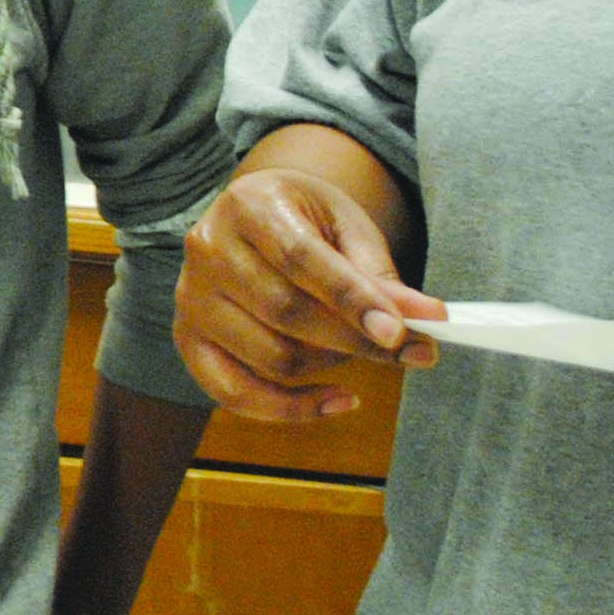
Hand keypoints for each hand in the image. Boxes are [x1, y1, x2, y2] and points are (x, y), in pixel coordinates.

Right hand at [177, 167, 443, 418]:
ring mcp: (191, 297)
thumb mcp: (347, 227)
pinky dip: (291, 409)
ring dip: (329, 365)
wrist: (256, 218)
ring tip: (357, 348)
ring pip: (270, 357)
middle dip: (354, 340)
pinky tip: (336, 400)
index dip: (352, 300)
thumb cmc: (306, 221)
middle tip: (411, 351)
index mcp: (249, 204)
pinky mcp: (188, 339)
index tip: (400, 333)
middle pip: (285, 312)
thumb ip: (378, 274)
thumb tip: (426, 320)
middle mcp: (208, 249)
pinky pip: (235, 393)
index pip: (301, 260)